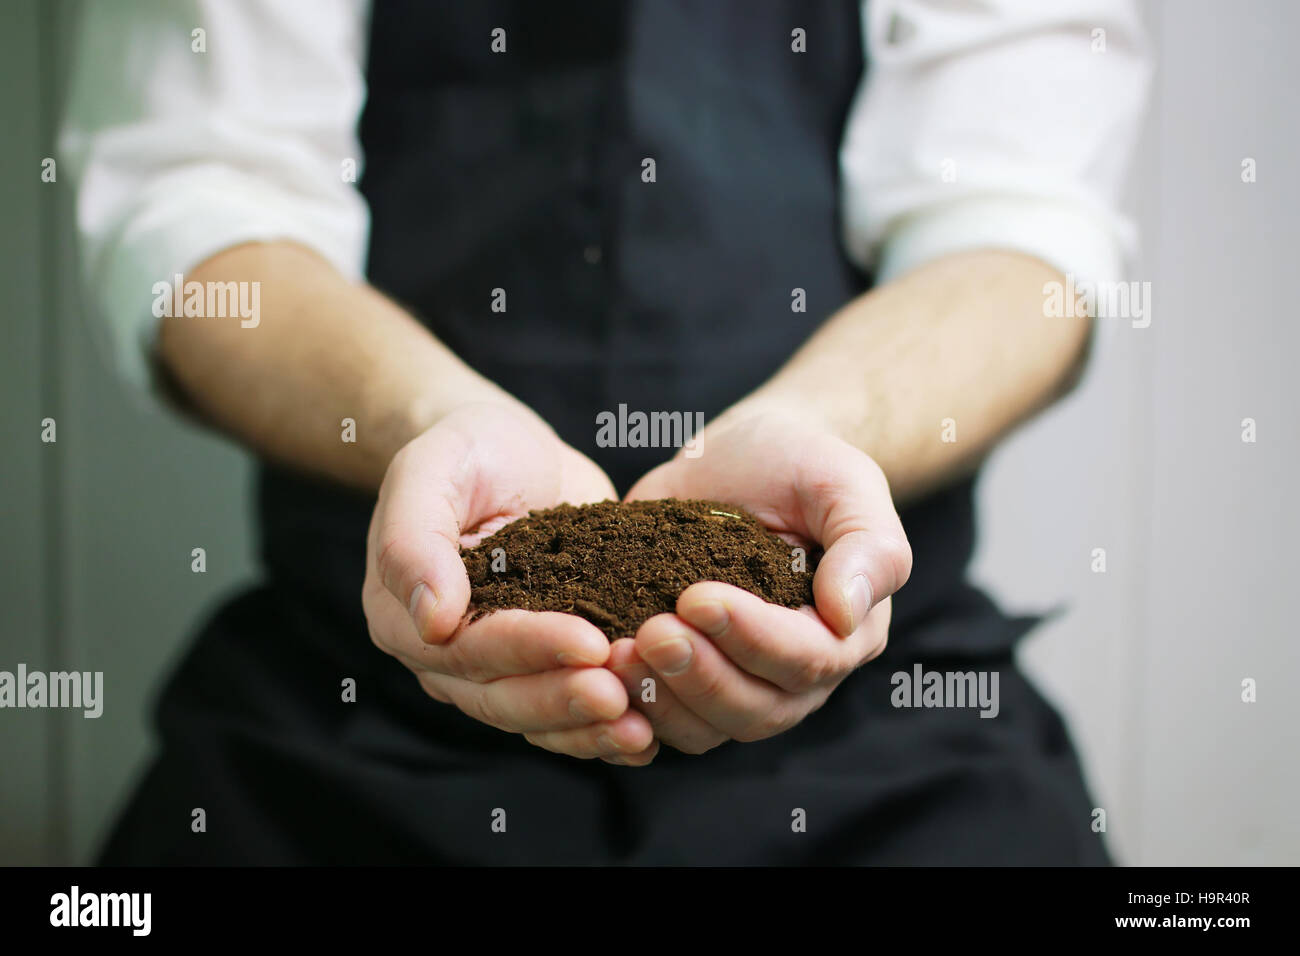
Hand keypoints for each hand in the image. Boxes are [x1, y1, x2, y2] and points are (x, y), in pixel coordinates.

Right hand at [363, 402, 659, 764]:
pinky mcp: (542, 663)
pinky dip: (602, 728)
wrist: (509, 450)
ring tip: (641, 729)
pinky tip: (647, 732)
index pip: (468, 647)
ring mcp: (495, 666)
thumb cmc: (465, 451)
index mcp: (403, 615)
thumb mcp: (429, 470)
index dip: (530, 648)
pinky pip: (564, 711)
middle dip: (564, 698)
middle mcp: (443, 655)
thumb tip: (431, 621)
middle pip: (502, 697)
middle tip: (622, 695)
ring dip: (586, 727)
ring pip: (535, 717)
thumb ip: (412, 540)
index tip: (590, 643)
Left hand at [609, 413, 911, 753]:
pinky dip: (631, 705)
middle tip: (651, 632)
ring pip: (705, 728)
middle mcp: (794, 674)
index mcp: (845, 634)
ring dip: (660, 699)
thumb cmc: (802, 465)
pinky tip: (598, 670)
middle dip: (700, 675)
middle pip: (754, 709)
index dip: (751, 637)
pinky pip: (660, 719)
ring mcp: (737, 681)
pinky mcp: (685, 675)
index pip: (806, 660)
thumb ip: (869, 547)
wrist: (741, 457)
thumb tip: (847, 614)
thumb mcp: (844, 483)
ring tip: (617, 652)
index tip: (696, 597)